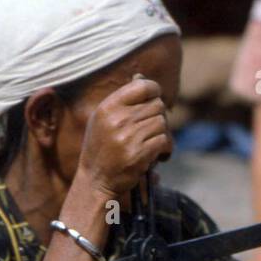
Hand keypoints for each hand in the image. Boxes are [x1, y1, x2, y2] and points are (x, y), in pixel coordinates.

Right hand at [78, 76, 171, 201]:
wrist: (95, 181)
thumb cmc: (101, 149)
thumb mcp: (102, 120)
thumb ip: (122, 102)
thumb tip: (142, 78)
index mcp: (107, 107)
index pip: (142, 86)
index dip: (154, 91)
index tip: (155, 100)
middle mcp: (117, 120)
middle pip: (156, 106)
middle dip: (158, 117)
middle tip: (152, 131)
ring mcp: (128, 137)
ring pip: (162, 123)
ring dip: (163, 135)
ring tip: (152, 145)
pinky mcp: (138, 154)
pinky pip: (164, 141)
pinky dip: (165, 149)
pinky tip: (157, 156)